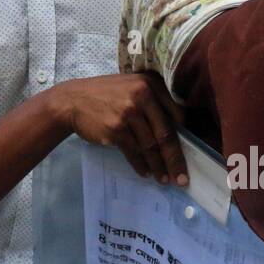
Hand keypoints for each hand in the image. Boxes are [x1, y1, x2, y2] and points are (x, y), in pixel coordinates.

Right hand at [48, 72, 188, 185]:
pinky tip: (145, 173)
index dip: (185, 138)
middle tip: (182, 179)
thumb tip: (179, 131)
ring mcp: (129, 112)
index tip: (191, 156)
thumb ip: (154, 102)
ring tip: (164, 179)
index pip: (177, 115)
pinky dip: (141, 166)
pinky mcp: (116, 128)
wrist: (72, 100)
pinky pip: (134, 152)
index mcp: (151, 83)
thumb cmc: (106, 95)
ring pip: (150, 146)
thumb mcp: (132, 87)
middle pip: (166, 134)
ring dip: (158, 167)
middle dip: (175, 160)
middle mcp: (143, 95)